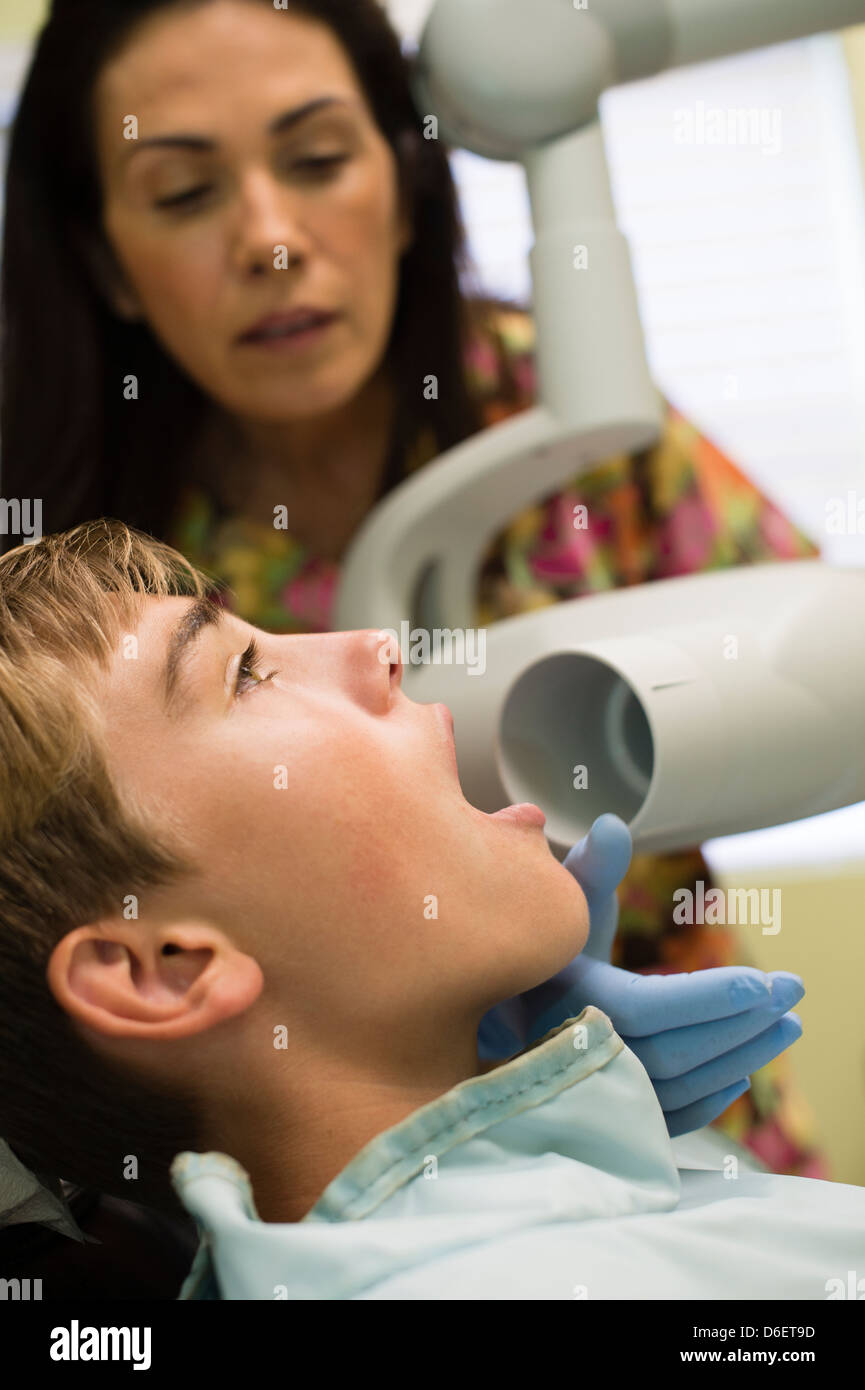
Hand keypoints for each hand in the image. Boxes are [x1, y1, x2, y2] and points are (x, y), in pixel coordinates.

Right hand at [477, 814, 804, 1136]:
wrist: (482, 1015)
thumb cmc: (532, 952)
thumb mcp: (557, 906)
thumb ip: (588, 868)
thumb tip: (612, 824)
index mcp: (567, 1001)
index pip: (651, 1007)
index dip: (711, 997)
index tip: (764, 980)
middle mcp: (576, 1055)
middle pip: (678, 1051)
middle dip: (745, 1021)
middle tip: (792, 991)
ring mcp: (590, 1095)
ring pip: (681, 1086)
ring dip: (742, 1056)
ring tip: (784, 1025)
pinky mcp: (603, 1117)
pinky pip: (666, 1118)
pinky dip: (710, 1098)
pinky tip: (740, 1071)